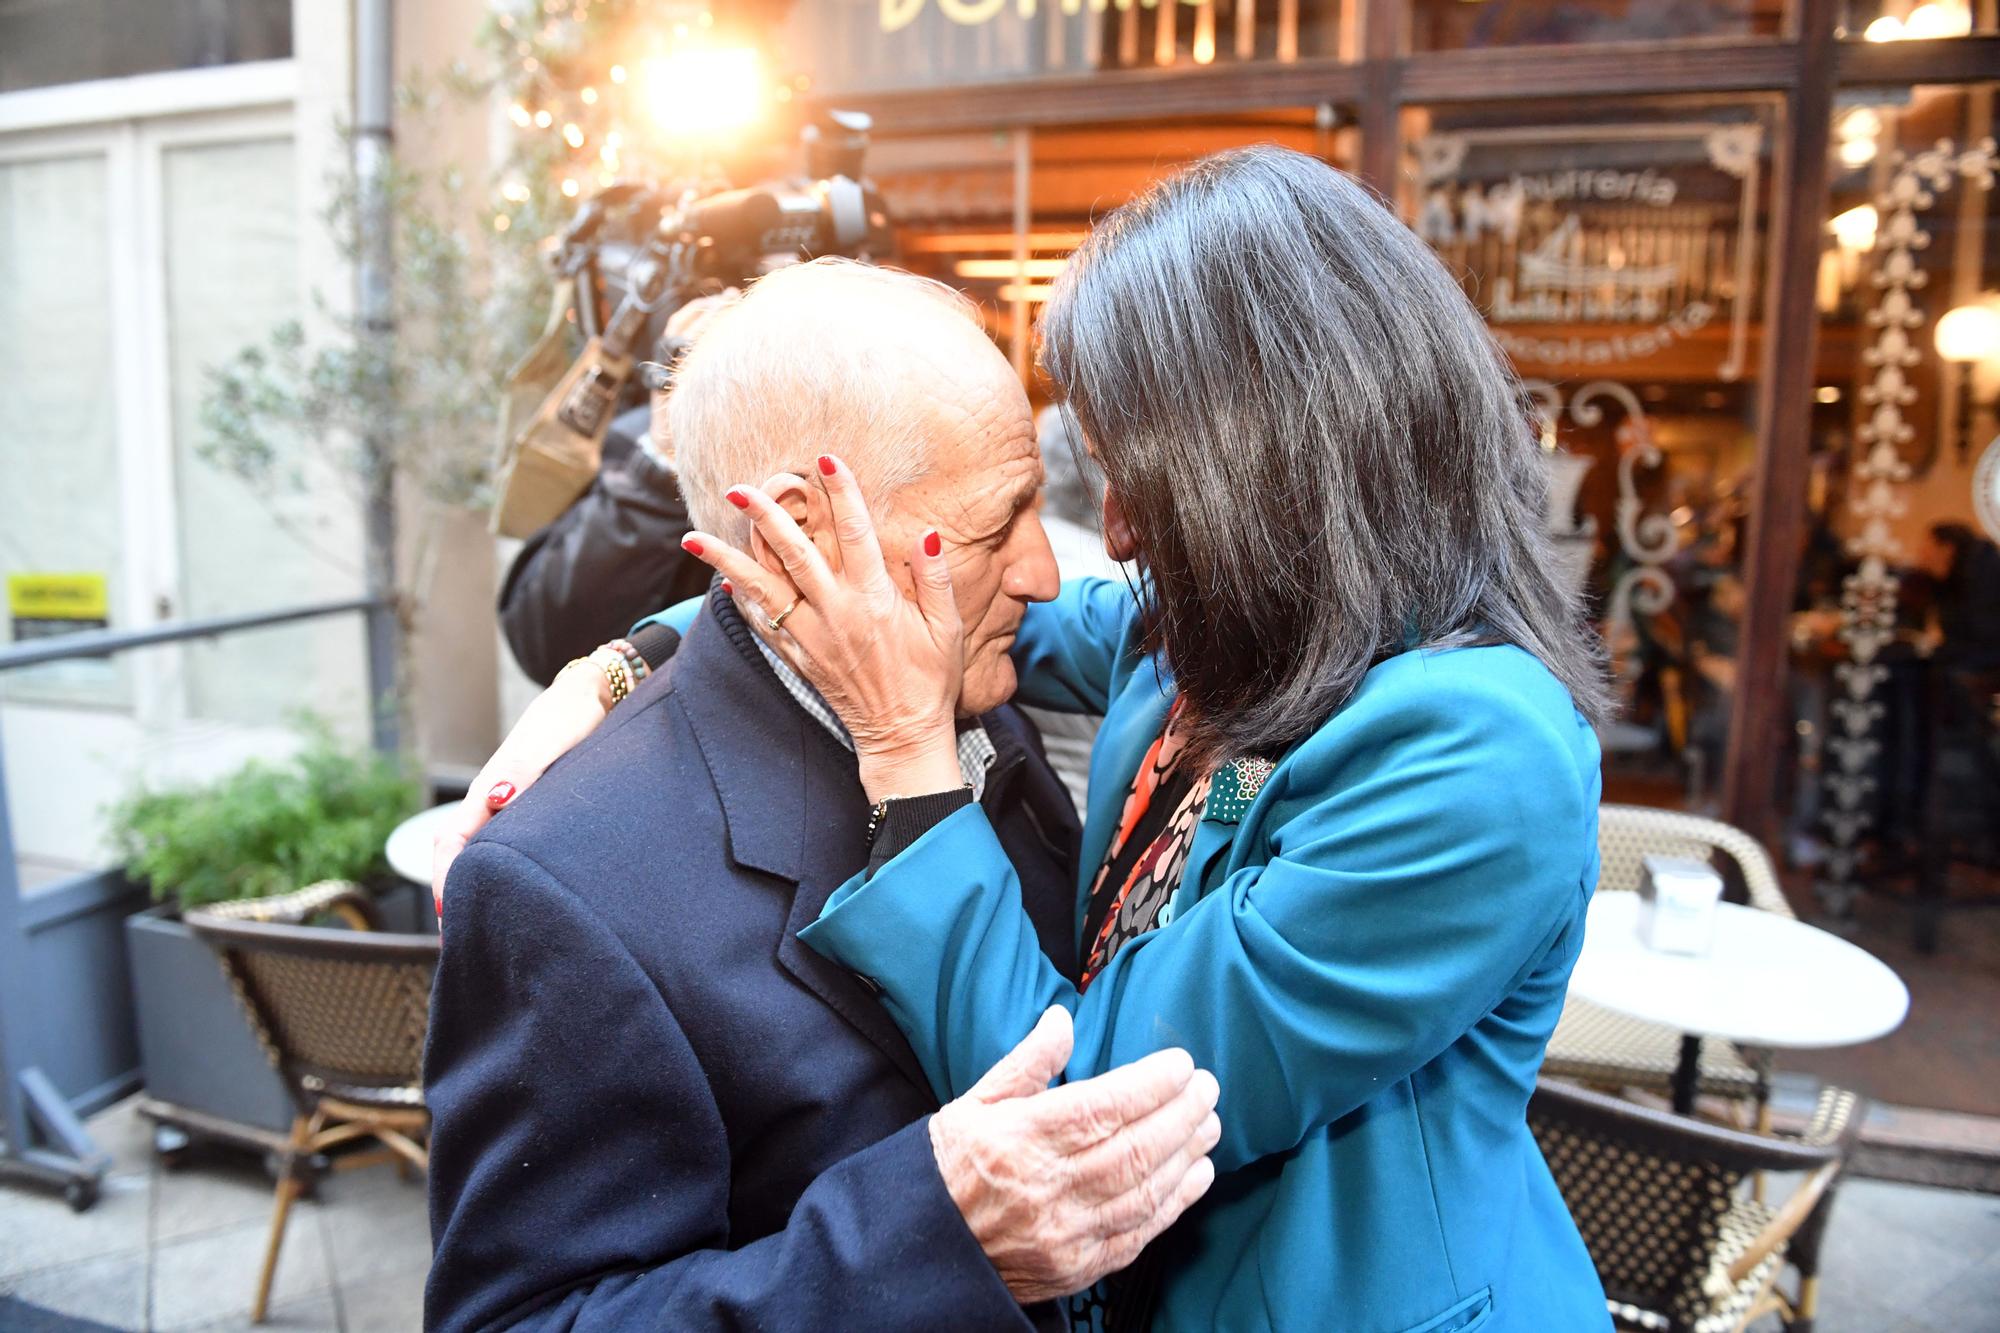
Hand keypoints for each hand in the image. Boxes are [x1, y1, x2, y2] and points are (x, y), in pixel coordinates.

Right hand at [431, 660, 610, 915]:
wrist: (591, 699)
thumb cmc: (568, 719)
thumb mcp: (545, 746)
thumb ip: (523, 773)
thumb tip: (499, 801)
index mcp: (488, 793)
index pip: (450, 843)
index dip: (445, 880)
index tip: (448, 916)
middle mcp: (494, 805)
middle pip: (461, 857)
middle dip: (458, 897)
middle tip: (463, 943)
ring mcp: (513, 809)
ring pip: (486, 856)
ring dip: (481, 889)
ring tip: (488, 931)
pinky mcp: (535, 812)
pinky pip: (511, 851)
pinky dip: (507, 877)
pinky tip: (523, 899)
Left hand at [679, 453, 964, 801]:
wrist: (903, 737)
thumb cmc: (931, 680)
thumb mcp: (949, 628)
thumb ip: (935, 578)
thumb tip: (926, 534)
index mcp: (875, 599)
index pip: (856, 533)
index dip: (842, 492)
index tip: (825, 458)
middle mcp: (837, 613)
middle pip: (794, 554)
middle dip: (765, 516)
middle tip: (738, 488)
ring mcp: (812, 637)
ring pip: (762, 590)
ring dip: (727, 561)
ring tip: (693, 538)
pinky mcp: (799, 658)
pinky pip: (763, 624)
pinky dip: (742, 600)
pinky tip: (724, 579)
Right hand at [929, 1007, 1220, 1304]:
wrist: (926, 1246)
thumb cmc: (951, 1166)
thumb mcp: (976, 1102)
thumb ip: (1027, 1062)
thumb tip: (1064, 1019)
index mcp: (1020, 1138)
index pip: (1102, 1107)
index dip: (1151, 1084)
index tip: (1180, 1064)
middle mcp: (1047, 1187)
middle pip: (1133, 1148)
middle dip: (1181, 1114)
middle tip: (1207, 1088)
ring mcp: (1065, 1232)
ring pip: (1143, 1190)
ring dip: (1186, 1155)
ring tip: (1209, 1125)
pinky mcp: (1077, 1267)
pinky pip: (1138, 1234)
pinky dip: (1174, 1203)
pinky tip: (1196, 1175)